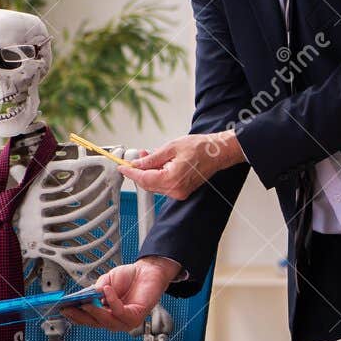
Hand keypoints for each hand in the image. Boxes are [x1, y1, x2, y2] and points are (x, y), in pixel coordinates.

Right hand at [64, 256, 179, 332]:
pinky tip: (107, 290)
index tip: (62, 309)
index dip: (75, 315)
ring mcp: (124, 321)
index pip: (87, 319)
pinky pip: (120, 312)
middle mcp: (114, 320)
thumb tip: (87, 296)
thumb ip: (96, 289)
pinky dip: (112, 301)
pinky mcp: (135, 316)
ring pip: (106, 321)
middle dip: (81, 316)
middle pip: (94, 323)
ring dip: (95, 311)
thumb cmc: (128, 278)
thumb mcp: (106, 281)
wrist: (148, 271)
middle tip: (69, 308)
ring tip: (86, 302)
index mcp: (105, 313)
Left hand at [118, 130, 243, 199]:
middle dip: (139, 171)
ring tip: (148, 155)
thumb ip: (151, 158)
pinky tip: (158, 163)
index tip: (122, 167)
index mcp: (172, 179)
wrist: (218, 153)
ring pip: (154, 184)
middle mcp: (175, 190)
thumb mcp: (171, 148)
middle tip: (135, 157)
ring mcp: (179, 192)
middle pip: (148, 183)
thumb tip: (137, 163)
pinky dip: (157, 175)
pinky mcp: (181, 191)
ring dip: (148, 172)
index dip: (130, 172)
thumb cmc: (201, 148)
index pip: (144, 178)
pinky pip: (163, 184)